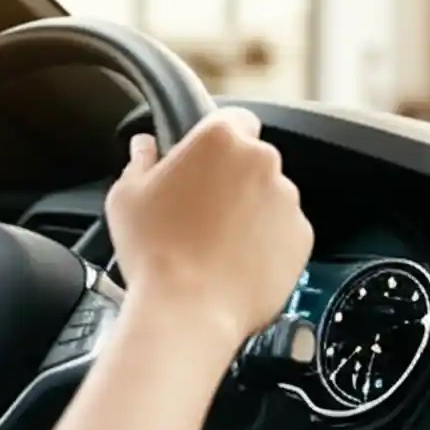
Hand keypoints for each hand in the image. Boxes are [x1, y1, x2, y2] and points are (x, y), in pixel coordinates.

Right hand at [104, 107, 313, 346]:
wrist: (188, 310)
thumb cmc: (154, 251)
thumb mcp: (127, 196)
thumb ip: (141, 161)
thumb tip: (145, 148)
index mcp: (220, 139)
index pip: (232, 118)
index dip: (215, 141)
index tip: (201, 162)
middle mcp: (262, 161)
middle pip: (251, 159)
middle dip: (231, 178)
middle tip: (199, 209)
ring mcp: (287, 201)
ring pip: (269, 196)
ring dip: (250, 210)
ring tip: (215, 244)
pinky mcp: (302, 238)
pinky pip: (284, 231)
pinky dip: (266, 242)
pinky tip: (234, 262)